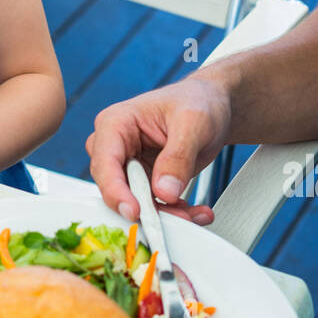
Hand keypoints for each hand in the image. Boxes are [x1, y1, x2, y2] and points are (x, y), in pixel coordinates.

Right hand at [86, 75, 231, 224]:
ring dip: (166, 214)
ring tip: (195, 213)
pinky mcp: (145, 181)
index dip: (115, 191)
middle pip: (117, 189)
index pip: (105, 162)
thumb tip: (164, 190)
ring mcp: (130, 166)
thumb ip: (178, 156)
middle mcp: (117, 147)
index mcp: (116, 123)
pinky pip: (153, 206)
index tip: (134, 211)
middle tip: (177, 216)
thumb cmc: (197, 101)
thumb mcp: (193, 122)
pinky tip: (195, 210)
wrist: (213, 105)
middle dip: (147, 208)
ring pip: (136, 203)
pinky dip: (175, 213)